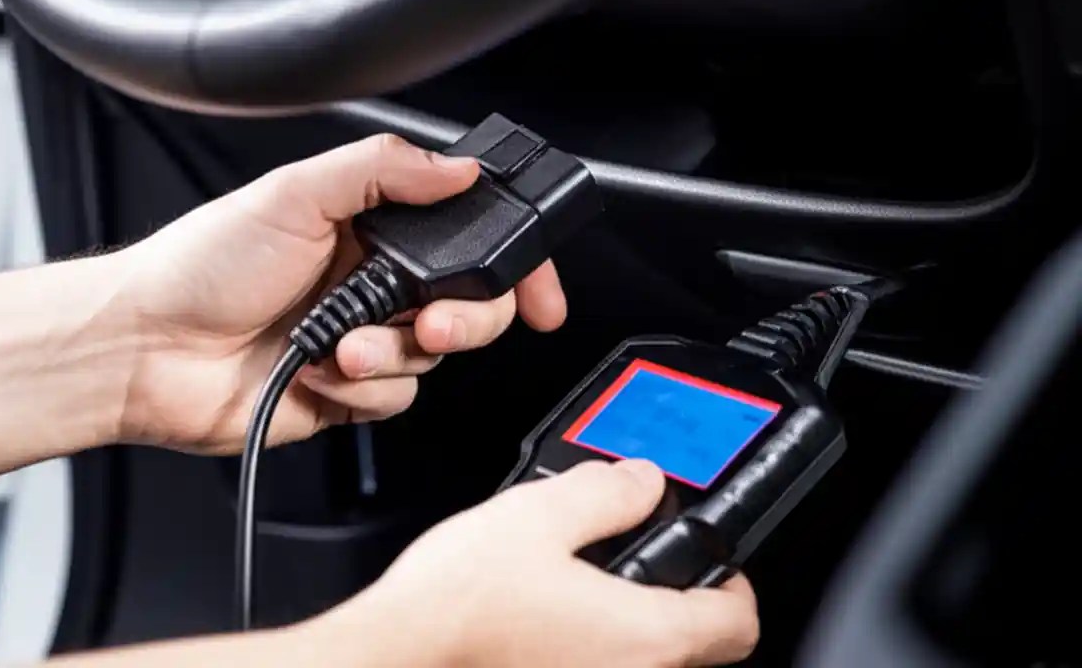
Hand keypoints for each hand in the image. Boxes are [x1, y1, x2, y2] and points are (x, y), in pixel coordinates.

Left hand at [107, 134, 567, 453]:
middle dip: (464, 320)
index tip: (540, 292)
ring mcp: (363, 341)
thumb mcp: (293, 194)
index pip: (467, 238)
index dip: (515, 265)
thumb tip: (458, 168)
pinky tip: (319, 372)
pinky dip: (362, 390)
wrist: (145, 349)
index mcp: (369, 227)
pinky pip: (397, 400)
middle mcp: (373, 283)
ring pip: (435, 360)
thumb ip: (383, 171)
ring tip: (341, 345)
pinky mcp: (347, 394)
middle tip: (432, 322)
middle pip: (471, 307)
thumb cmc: (199, 266)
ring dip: (392, 355)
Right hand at [307, 460, 759, 666]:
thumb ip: (603, 492)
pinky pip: (595, 667)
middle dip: (679, 598)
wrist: (394, 657)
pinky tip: (545, 613)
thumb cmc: (456, 606)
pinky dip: (587, 642)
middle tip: (645, 559)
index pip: (737, 621)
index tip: (713, 556)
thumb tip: (640, 481)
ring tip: (583, 578)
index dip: (734, 581)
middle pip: (694, 645)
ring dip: (627, 621)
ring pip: (640, 659)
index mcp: (643, 636)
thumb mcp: (536, 514)